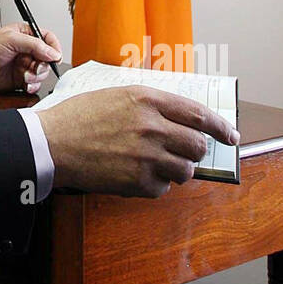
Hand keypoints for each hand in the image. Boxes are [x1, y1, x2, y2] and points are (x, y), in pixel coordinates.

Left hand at [0, 25, 61, 93]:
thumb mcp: (11, 40)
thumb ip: (34, 44)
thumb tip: (53, 52)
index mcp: (25, 35)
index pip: (48, 38)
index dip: (54, 48)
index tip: (55, 57)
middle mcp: (26, 50)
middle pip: (47, 58)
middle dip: (43, 65)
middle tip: (33, 67)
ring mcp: (23, 65)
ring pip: (42, 73)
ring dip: (36, 76)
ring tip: (24, 75)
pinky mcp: (20, 80)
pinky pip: (35, 84)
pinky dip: (32, 86)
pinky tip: (24, 84)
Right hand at [37, 86, 240, 197]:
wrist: (51, 142)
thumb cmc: (79, 117)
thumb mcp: (116, 95)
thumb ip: (150, 104)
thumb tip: (180, 119)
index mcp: (147, 99)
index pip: (199, 114)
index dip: (220, 127)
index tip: (230, 135)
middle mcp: (151, 126)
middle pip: (197, 145)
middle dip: (195, 151)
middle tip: (185, 153)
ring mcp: (146, 156)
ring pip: (185, 170)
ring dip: (176, 170)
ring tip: (156, 164)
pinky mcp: (137, 181)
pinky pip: (162, 188)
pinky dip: (154, 184)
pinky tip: (135, 174)